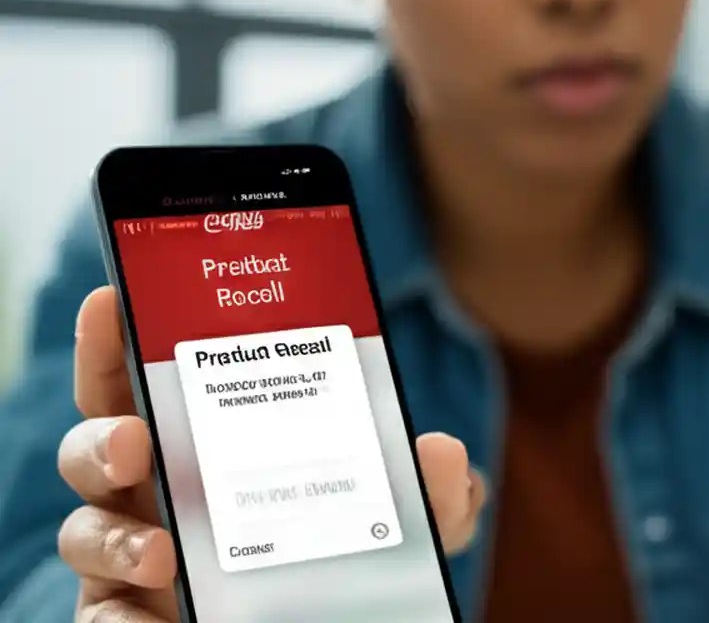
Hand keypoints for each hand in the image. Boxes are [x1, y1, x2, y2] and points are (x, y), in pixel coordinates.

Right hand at [57, 286, 486, 621]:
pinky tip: (149, 622)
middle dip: (104, 436)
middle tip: (135, 440)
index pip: (151, 383)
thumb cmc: (355, 569)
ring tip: (161, 554)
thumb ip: (432, 494)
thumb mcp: (407, 529)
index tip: (110, 298)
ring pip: (86, 532)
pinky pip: (103, 619)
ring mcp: (141, 559)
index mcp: (211, 447)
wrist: (342, 620)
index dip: (118, 340)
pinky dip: (118, 621)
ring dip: (111, 537)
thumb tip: (443, 452)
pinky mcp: (130, 618)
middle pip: (100, 448)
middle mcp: (163, 495)